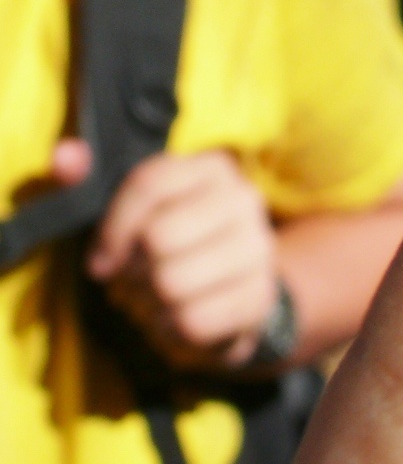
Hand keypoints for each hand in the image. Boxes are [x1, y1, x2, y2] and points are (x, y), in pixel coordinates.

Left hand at [86, 149, 278, 369]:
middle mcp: (243, 201)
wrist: (232, 287)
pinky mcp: (259, 297)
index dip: (114, 227)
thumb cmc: (172, 242)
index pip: (150, 184)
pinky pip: (191, 321)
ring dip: (148, 300)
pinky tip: (175, 316)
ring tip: (154, 296)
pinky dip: (169, 327)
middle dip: (133, 268)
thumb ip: (89, 179)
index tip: (103, 256)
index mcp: (214, 169)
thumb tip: (63, 155)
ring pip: (172, 282)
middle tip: (135, 277)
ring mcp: (258, 248)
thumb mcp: (134, 209)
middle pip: (159, 237)